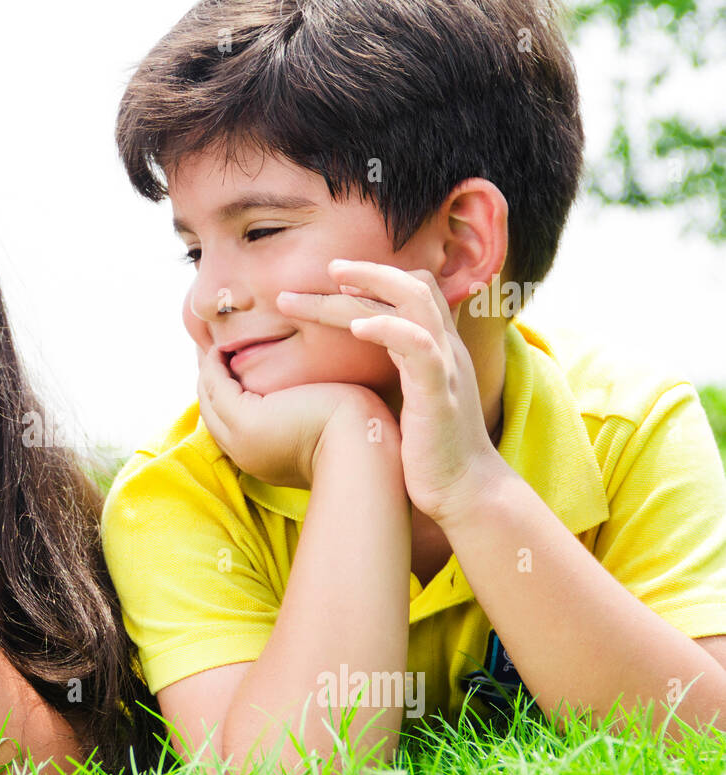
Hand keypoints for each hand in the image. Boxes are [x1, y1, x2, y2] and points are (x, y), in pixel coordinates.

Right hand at [196, 342, 385, 489]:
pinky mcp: (245, 420)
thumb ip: (306, 413)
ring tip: (212, 345)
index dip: (223, 394)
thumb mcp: (326, 424)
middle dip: (208, 381)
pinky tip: (221, 348)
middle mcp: (245, 454)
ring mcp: (241, 439)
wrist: (365, 448)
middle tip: (209, 351)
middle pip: (212, 413)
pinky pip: (216, 386)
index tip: (224, 367)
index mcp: (262, 458)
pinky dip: (213, 365)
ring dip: (206, 370)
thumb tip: (309, 397)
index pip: (229, 424)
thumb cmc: (359, 435)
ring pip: (209, 399)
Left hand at [277, 259, 504, 524]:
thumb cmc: (430, 450)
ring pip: (415, 304)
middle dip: (368, 272)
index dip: (381, 279)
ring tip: (333, 280)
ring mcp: (445, 369)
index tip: (339, 280)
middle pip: (412, 287)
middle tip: (327, 266)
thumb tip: (359, 360)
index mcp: (436, 350)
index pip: (417, 292)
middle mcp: (444, 350)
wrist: (464, 491)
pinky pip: (419, 349)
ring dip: (372, 286)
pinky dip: (389, 329)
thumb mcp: (413, 399)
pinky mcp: (438, 395)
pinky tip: (359, 326)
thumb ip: (397, 371)